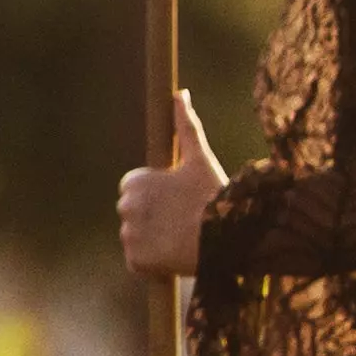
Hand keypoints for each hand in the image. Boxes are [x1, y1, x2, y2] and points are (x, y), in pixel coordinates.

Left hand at [114, 93, 223, 278]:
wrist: (230, 235)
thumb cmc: (216, 194)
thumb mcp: (200, 157)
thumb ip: (185, 126)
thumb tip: (179, 94)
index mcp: (134, 182)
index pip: (135, 190)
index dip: (159, 195)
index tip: (181, 200)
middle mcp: (125, 208)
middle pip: (135, 213)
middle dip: (154, 217)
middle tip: (185, 220)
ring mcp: (129, 236)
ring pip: (138, 237)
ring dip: (155, 239)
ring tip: (185, 238)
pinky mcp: (136, 261)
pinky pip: (140, 262)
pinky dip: (153, 262)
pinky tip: (176, 254)